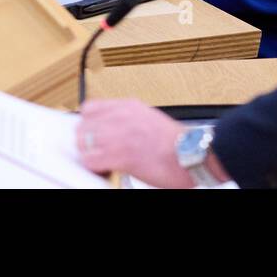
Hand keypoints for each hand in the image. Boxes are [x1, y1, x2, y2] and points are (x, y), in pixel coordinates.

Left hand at [76, 99, 227, 187]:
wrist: (194, 153)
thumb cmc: (179, 142)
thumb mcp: (150, 119)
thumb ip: (128, 121)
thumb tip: (111, 131)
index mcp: (129, 106)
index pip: (89, 108)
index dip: (88, 124)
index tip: (92, 134)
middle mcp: (122, 116)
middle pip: (82, 126)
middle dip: (86, 141)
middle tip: (97, 152)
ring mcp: (119, 134)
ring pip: (82, 142)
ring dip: (89, 154)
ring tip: (102, 162)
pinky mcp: (120, 154)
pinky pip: (90, 160)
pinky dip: (95, 168)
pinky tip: (107, 170)